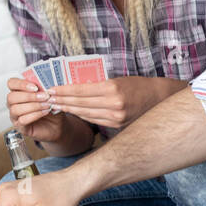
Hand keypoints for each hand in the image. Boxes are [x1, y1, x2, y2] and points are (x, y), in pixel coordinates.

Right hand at [6, 76, 64, 142]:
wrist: (57, 125)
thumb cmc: (51, 108)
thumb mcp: (49, 95)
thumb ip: (44, 89)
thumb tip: (44, 84)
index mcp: (18, 92)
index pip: (11, 83)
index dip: (21, 84)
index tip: (35, 87)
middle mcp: (13, 104)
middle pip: (11, 97)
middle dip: (29, 96)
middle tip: (44, 96)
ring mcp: (15, 116)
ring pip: (15, 109)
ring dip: (33, 106)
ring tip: (47, 105)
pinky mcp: (20, 127)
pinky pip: (22, 120)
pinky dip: (35, 115)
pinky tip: (45, 112)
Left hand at [47, 76, 164, 129]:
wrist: (158, 98)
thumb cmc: (137, 85)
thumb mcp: (116, 80)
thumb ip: (97, 85)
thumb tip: (74, 89)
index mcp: (112, 89)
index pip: (81, 90)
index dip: (64, 90)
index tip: (51, 89)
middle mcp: (113, 105)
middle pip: (80, 103)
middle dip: (61, 100)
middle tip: (47, 98)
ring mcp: (115, 117)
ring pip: (84, 113)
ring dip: (68, 109)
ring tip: (55, 105)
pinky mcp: (117, 125)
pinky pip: (93, 120)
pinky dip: (81, 115)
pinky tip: (71, 112)